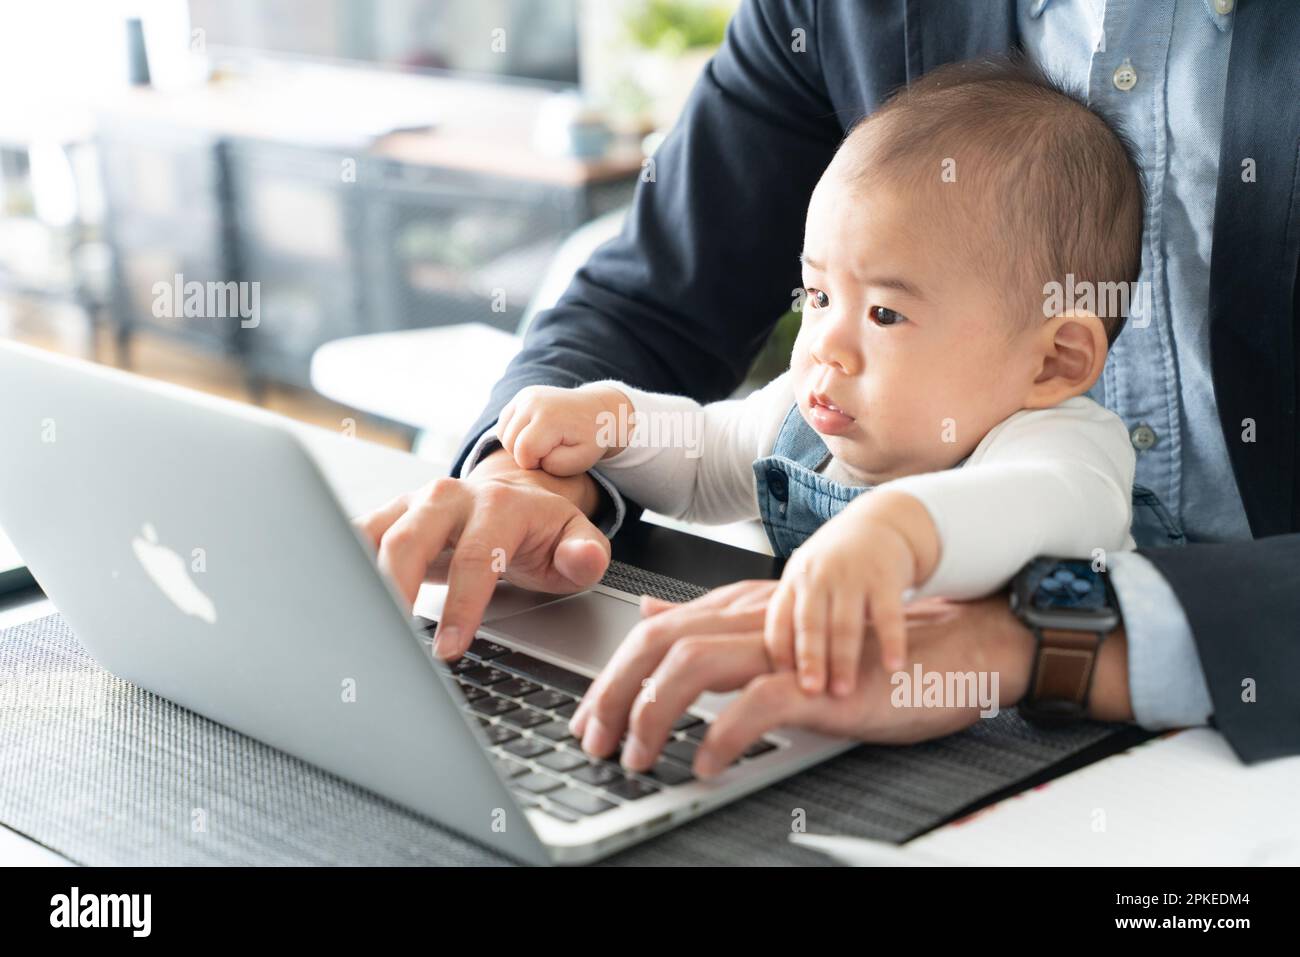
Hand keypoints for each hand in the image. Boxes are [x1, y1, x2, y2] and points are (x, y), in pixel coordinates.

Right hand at [354, 448, 610, 658]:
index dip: (462, 606)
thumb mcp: (576, 540)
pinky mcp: (388, 514)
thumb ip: (584, 554)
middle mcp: (450, 497)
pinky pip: (353, 536)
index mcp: (500, 505)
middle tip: (388, 640)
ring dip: (356, 578)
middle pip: (410, 539)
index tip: (451, 648)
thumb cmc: (541, 531)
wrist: (514, 496)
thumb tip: (582, 559)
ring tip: (350, 625)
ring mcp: (414, 503)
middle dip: (395, 590)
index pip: (477, 557)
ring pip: (372, 535)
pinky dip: (337, 563)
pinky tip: (328, 597)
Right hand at [497, 384, 630, 475]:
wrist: (598, 411)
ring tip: (542, 445)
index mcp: (549, 416)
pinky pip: (504, 424)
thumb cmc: (591, 439)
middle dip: (526, 455)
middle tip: (549, 453)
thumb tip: (532, 457)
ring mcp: (525, 395)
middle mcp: (532, 401)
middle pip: (509, 443)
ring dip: (518, 445)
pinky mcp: (521, 396)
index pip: (524, 452)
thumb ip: (556, 464)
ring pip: (503, 434)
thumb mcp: (582, 459)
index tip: (552, 460)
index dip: (534, 464)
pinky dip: (515, 434)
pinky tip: (535, 436)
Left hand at [572, 580, 1045, 777]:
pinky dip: (722, 734)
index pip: (655, 630)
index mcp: (741, 611)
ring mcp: (786, 648)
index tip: (590, 718)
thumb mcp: (776, 630)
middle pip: (659, 640)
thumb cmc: (860, 649)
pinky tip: (706, 764)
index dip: (611, 674)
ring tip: (639, 756)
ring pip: (693, 662)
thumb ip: (710, 621)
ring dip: (653, 713)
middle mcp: (755, 621)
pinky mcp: (820, 681)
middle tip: (596, 740)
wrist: (946, 648)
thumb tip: (650, 614)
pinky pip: (757, 701)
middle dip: (614, 691)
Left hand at [764, 490, 939, 696]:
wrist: (881, 523)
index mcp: (795, 581)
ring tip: (843, 691)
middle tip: (811, 693)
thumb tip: (776, 669)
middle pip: (810, 624)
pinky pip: (888, 615)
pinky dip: (891, 642)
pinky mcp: (885, 578)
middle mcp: (820, 577)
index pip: (779, 619)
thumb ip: (792, 616)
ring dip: (844, 660)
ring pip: (846, 623)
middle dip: (810, 660)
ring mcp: (852, 576)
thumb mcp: (806, 579)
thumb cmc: (836, 562)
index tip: (779, 681)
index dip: (779, 650)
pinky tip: (893, 666)